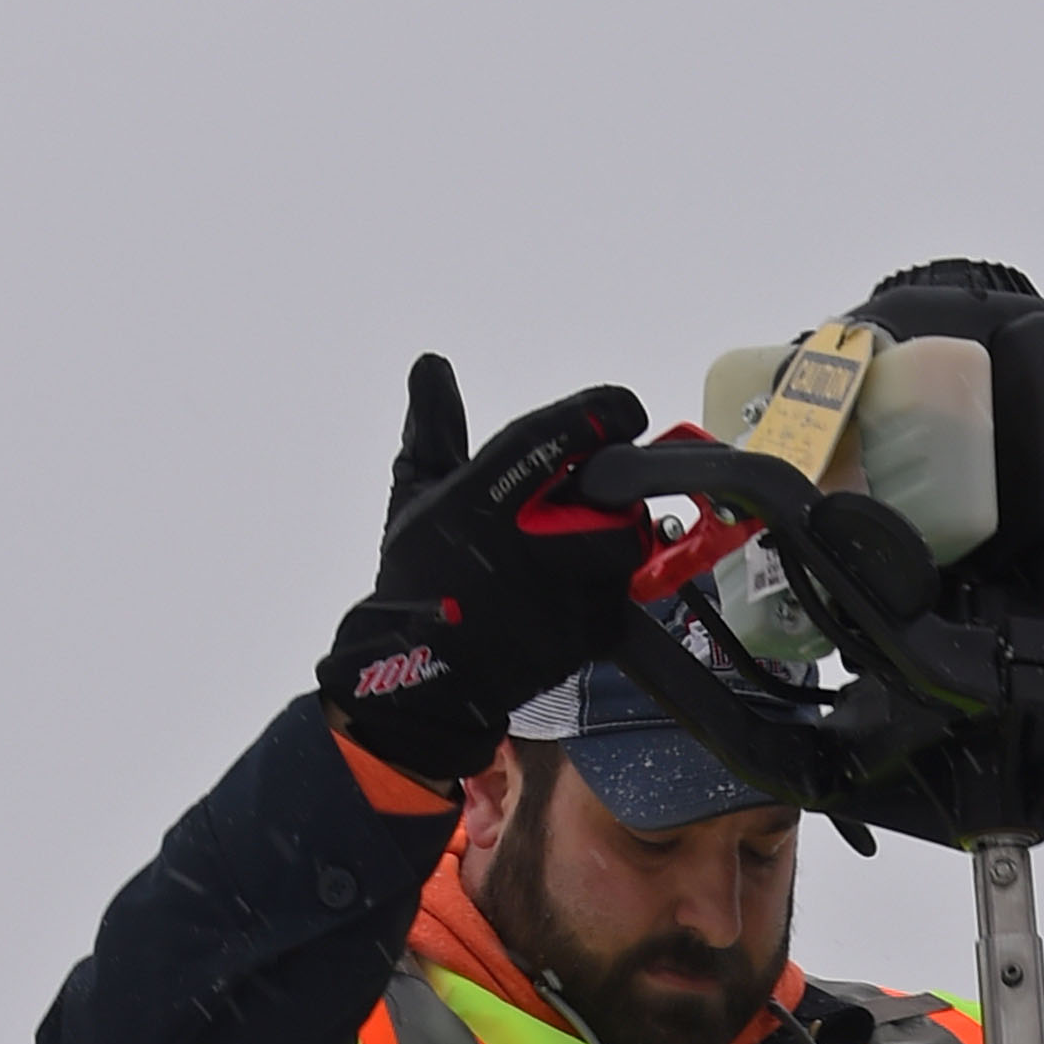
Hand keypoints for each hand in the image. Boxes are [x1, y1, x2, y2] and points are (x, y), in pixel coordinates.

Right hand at [315, 354, 648, 789]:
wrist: (422, 676)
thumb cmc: (420, 579)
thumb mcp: (416, 497)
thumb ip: (434, 431)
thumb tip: (433, 367)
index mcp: (480, 501)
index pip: (552, 440)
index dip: (599, 415)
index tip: (627, 407)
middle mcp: (523, 546)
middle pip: (613, 506)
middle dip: (618, 500)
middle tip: (603, 500)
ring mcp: (555, 598)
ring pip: (622, 556)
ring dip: (611, 549)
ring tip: (579, 553)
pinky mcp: (576, 642)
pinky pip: (616, 606)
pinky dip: (603, 597)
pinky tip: (569, 597)